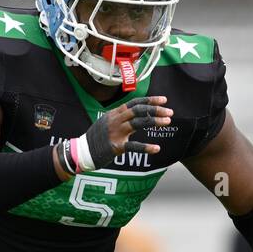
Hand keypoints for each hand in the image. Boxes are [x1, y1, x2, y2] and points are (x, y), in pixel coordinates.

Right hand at [56, 96, 172, 175]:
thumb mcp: (107, 122)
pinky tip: (157, 148)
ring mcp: (116, 132)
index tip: (164, 100)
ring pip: (138, 123)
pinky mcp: (116, 146)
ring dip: (154, 121)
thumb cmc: (97, 138)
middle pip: (138, 110)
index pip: (135, 103)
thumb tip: (136, 113)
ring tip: (168, 122)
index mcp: (115, 114)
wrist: (83, 151)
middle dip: (155, 110)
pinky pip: (133, 146)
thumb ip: (121, 117)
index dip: (150, 100)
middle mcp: (116, 120)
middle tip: (170, 112)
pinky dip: (146, 147)